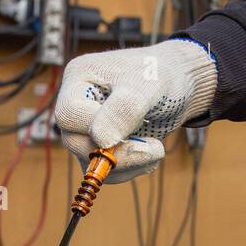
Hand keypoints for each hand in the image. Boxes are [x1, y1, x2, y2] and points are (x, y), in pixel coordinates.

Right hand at [56, 39, 217, 183]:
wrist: (176, 83)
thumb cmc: (158, 74)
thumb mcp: (147, 84)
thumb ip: (124, 109)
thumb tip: (101, 140)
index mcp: (78, 79)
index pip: (69, 114)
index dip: (96, 127)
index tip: (133, 124)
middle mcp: (76, 105)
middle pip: (75, 142)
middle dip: (117, 152)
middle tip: (154, 147)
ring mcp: (85, 129)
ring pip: (91, 162)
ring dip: (128, 164)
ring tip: (156, 148)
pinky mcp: (100, 148)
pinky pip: (106, 171)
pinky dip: (131, 169)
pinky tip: (151, 154)